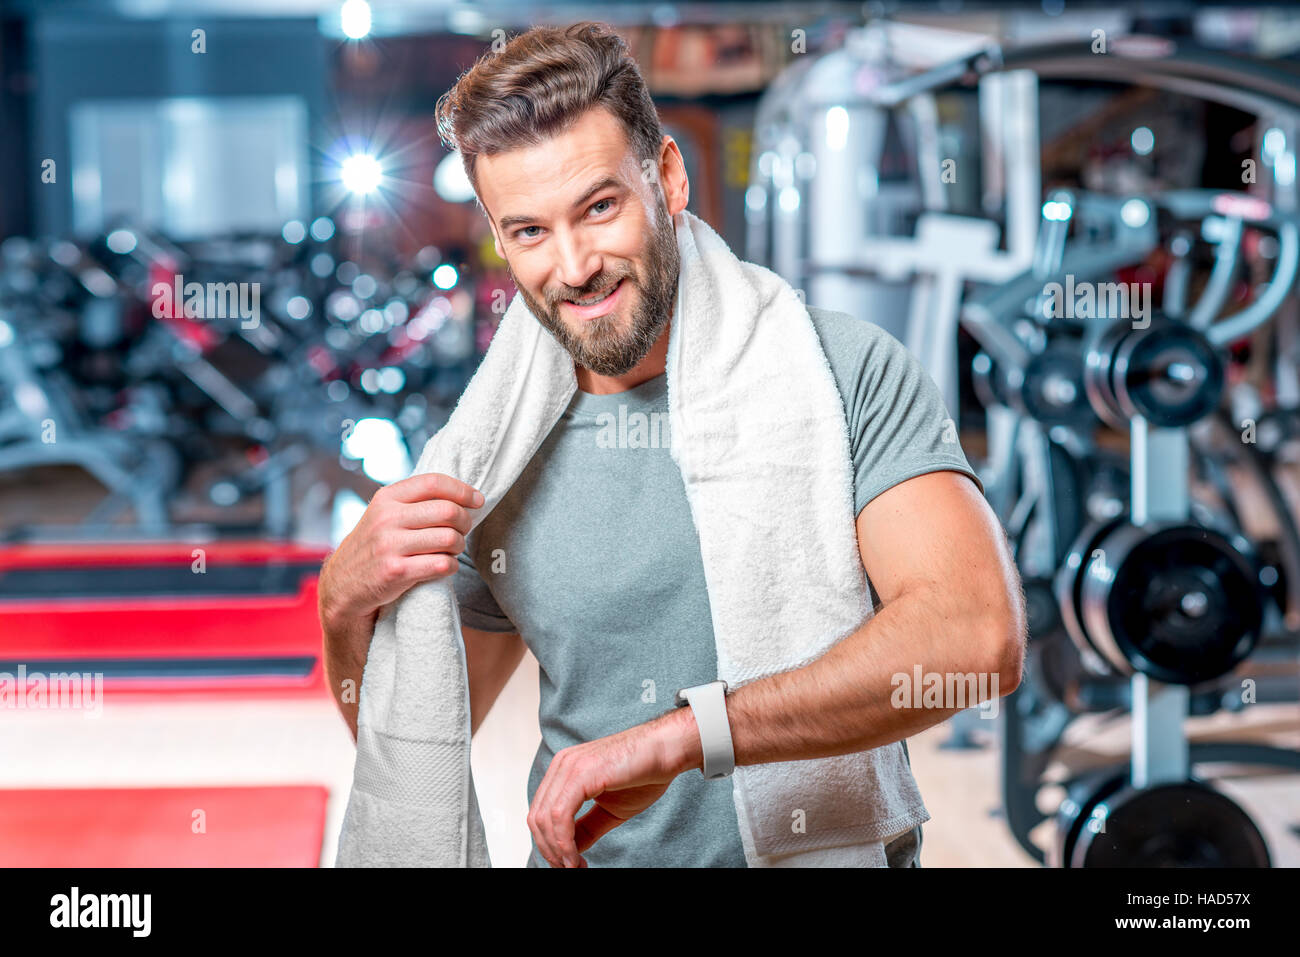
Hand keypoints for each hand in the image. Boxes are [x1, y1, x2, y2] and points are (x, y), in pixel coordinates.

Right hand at [318, 472, 483, 626]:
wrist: (342, 585)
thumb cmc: (375, 546)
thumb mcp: (384, 514)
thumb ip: (414, 501)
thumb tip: (463, 494)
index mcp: (387, 498)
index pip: (434, 483)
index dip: (462, 490)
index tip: (477, 500)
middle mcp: (387, 518)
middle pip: (448, 511)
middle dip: (465, 522)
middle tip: (463, 530)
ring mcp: (390, 546)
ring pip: (449, 539)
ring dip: (459, 546)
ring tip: (452, 549)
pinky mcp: (396, 572)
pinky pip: (442, 564)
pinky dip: (451, 566)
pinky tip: (444, 566)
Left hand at [528, 709, 697, 867]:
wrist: (667, 749)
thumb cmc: (644, 773)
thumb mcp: (609, 810)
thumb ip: (586, 828)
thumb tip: (569, 849)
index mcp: (564, 770)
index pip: (541, 812)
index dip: (549, 843)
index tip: (567, 864)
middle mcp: (562, 765)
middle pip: (537, 818)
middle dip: (549, 850)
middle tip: (569, 869)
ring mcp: (569, 767)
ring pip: (545, 819)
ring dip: (557, 850)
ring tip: (573, 866)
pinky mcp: (580, 773)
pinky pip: (560, 816)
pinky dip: (564, 842)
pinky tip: (575, 857)